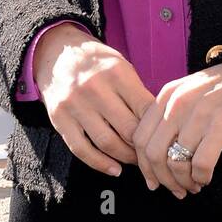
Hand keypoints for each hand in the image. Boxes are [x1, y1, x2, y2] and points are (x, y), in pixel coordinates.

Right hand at [35, 23, 154, 177]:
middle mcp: (95, 88)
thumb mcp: (121, 66)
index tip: (164, 138)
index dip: (157, 128)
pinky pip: (81, 150)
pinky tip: (114, 169)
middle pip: (128, 129)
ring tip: (135, 161)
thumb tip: (159, 125)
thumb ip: (138, 92)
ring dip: (125, 158)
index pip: (145, 109)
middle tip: (152, 154)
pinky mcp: (59, 119)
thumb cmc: (97, 63)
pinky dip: (100, 164)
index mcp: (116, 73)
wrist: (57, 52)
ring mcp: (75, 105)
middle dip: (143, 147)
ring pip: (107, 142)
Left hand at [131, 61, 221, 198]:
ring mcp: (199, 115)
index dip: (144, 167)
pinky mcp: (221, 126)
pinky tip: (206, 178)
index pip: (140, 139)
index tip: (154, 181)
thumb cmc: (219, 90)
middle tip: (176, 189)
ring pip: (176, 163)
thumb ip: (166, 115)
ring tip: (194, 185)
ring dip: (184, 182)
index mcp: (166, 96)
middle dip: (163, 179)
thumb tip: (151, 154)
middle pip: (154, 154)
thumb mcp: (186, 92)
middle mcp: (178, 104)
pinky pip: (201, 163)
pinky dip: (201, 177)